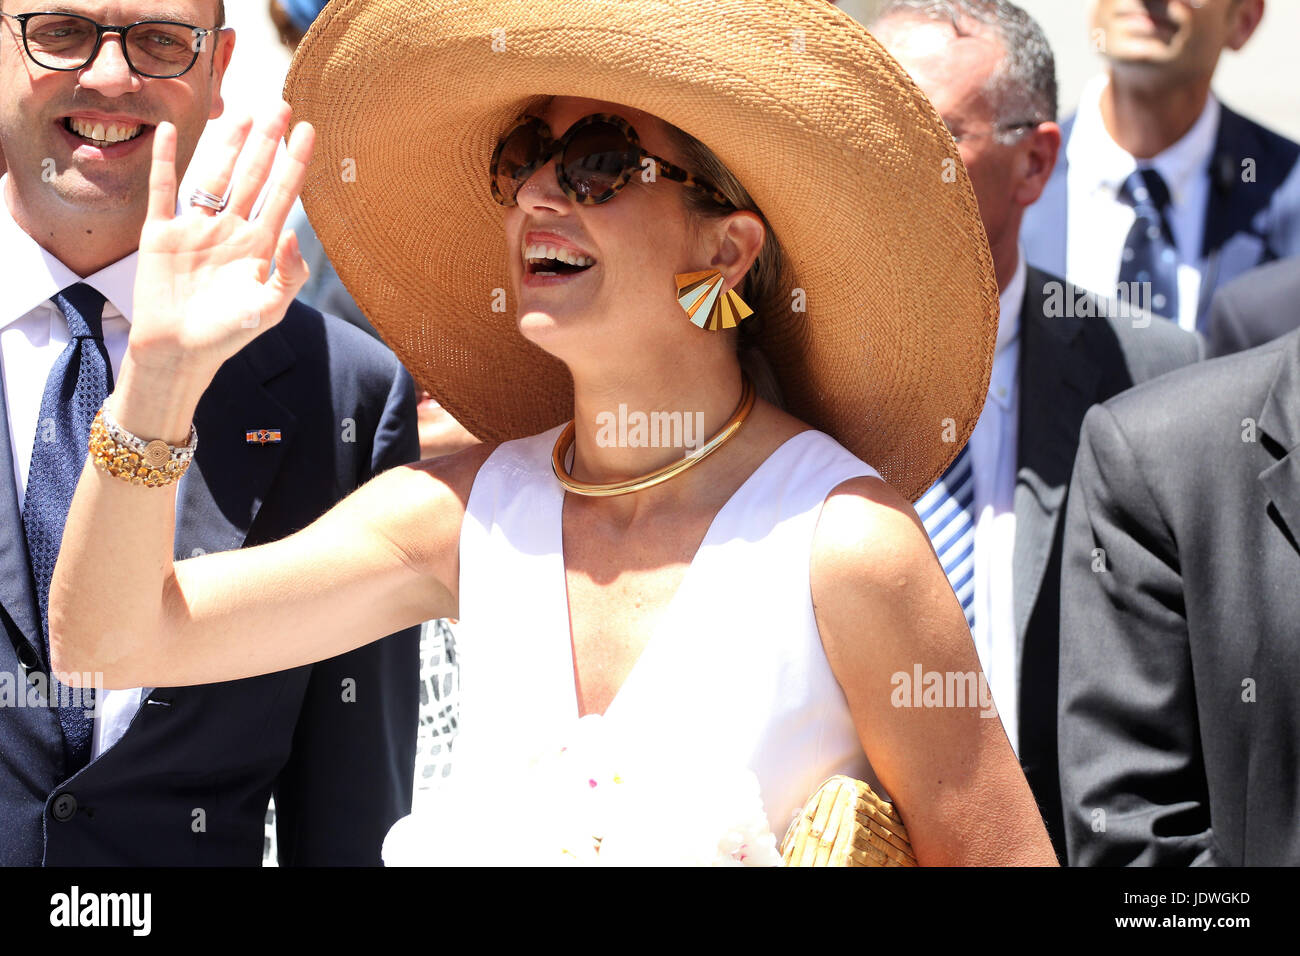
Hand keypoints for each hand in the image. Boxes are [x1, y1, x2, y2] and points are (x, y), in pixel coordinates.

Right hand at [129, 102, 315, 385]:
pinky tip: (174, 132)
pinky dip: (167, 162)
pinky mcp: (161, 234)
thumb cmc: (227, 336)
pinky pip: (164, 191)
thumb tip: (295, 235)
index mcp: (259, 246)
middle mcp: (230, 230)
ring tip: (242, 111)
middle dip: (266, 141)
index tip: (309, 131)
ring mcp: (196, 229)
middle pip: (252, 176)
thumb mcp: (268, 309)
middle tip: (280, 104)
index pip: (282, 194)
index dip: (295, 163)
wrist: (178, 353)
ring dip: (227, 144)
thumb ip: (289, 274)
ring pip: (214, 176)